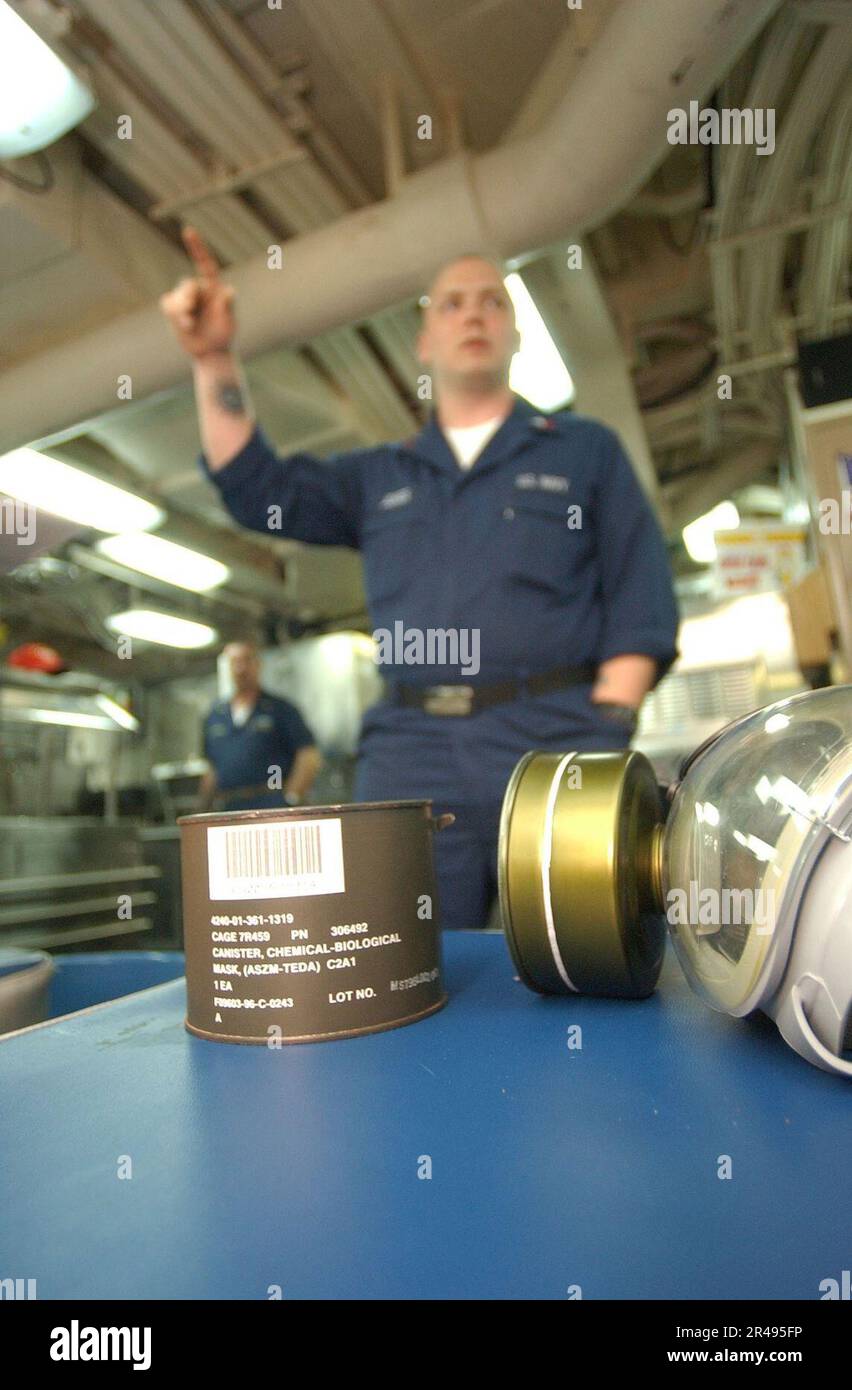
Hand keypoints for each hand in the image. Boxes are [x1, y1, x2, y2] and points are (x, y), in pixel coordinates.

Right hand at [159, 226, 236, 358]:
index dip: (196, 247)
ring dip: (181, 312)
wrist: (210, 351)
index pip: (204, 263)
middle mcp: (198, 290)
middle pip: (187, 286)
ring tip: (189, 325)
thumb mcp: (229, 323)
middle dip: (188, 300)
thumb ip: (227, 307)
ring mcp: (185, 299)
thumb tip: (229, 291)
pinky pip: (167, 304)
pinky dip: (174, 314)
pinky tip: (184, 325)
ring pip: (176, 297)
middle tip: (191, 313)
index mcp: (213, 287)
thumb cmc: (223, 335)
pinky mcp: (173, 309)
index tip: (188, 231)